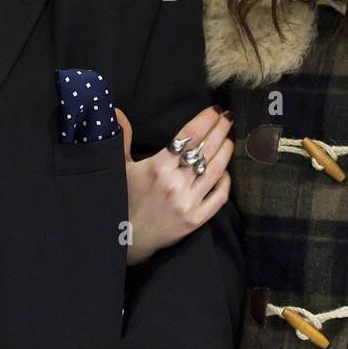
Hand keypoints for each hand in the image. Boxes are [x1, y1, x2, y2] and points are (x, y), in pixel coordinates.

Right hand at [118, 105, 233, 266]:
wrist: (128, 238)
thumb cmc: (125, 199)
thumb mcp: (120, 167)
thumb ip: (123, 138)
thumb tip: (117, 111)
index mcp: (158, 166)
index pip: (189, 136)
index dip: (206, 120)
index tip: (215, 110)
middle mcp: (175, 183)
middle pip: (206, 149)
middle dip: (220, 129)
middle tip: (228, 117)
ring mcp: (187, 202)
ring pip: (216, 170)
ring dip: (226, 150)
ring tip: (230, 138)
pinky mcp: (196, 219)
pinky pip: (219, 196)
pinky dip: (225, 181)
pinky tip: (226, 171)